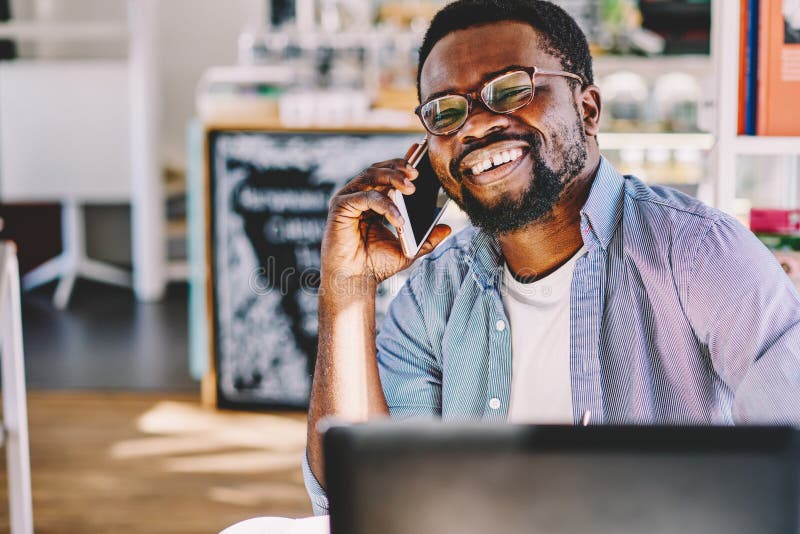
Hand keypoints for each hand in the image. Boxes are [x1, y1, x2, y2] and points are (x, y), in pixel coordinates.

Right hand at [321, 156, 450, 287]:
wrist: (354, 282)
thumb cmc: (375, 265)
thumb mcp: (408, 250)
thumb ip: (427, 238)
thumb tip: (448, 227)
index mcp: (372, 200)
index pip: (388, 174)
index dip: (402, 162)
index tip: (419, 152)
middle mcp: (358, 196)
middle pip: (378, 169)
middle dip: (399, 167)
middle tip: (417, 173)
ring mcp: (347, 199)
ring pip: (370, 176)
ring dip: (392, 178)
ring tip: (411, 187)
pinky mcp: (340, 207)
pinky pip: (365, 197)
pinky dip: (384, 205)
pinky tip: (398, 218)